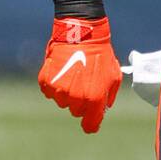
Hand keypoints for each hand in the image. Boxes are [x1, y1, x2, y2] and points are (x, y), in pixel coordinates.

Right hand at [38, 16, 122, 133]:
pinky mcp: (46, 81)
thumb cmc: (101, 55)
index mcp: (94, 98)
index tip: (89, 124)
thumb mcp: (114, 76)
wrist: (82, 34)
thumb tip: (103, 108)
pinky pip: (49, 92)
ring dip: (67, 93)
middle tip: (83, 85)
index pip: (90, 124)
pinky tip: (62, 71)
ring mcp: (59, 90)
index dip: (91, 125)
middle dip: (80, 103)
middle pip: (75, 112)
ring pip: (62, 102)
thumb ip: (109, 96)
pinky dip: (54, 85)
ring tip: (73, 74)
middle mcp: (75, 97)